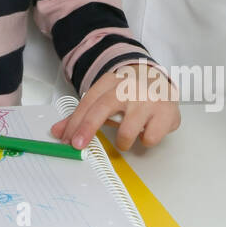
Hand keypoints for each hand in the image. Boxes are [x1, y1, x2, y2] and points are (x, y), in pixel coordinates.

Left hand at [50, 61, 180, 151]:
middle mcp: (129, 87)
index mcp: (110, 82)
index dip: (76, 122)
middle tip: (78, 146)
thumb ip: (81, 116)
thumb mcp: (103, 97)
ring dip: (123, 141)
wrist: (158, 80)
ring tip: (125, 137)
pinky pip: (151, 138)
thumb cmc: (127, 94)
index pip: (89, 102)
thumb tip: (58, 132)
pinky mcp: (167, 112)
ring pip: (128, 130)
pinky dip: (146, 140)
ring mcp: (149, 99)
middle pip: (103, 108)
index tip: (66, 139)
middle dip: (88, 128)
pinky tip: (147, 129)